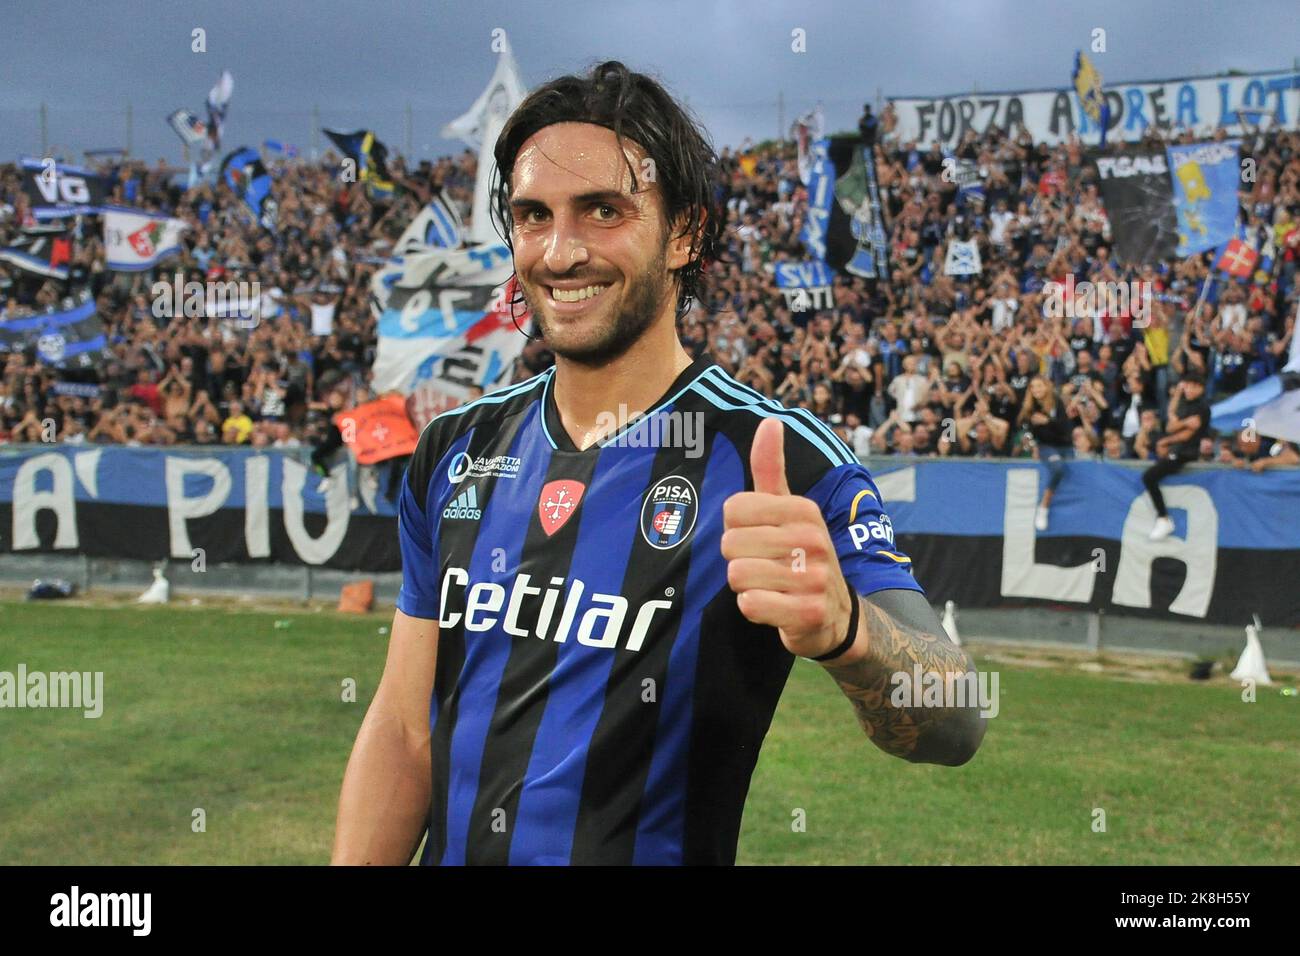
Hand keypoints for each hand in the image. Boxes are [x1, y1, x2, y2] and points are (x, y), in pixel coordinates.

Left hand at [722, 418, 854, 660]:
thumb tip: (770, 420)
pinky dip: (754, 608)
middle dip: (738, 559)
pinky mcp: (808, 612)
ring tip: (770, 586)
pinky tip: (774, 606)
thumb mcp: (789, 511)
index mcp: (804, 510)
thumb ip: (771, 469)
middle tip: (765, 566)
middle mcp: (813, 540)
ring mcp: (813, 577)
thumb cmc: (800, 555)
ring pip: (737, 574)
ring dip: (745, 585)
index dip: (736, 529)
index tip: (760, 538)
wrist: (836, 614)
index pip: (732, 509)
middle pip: (730, 544)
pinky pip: (751, 604)